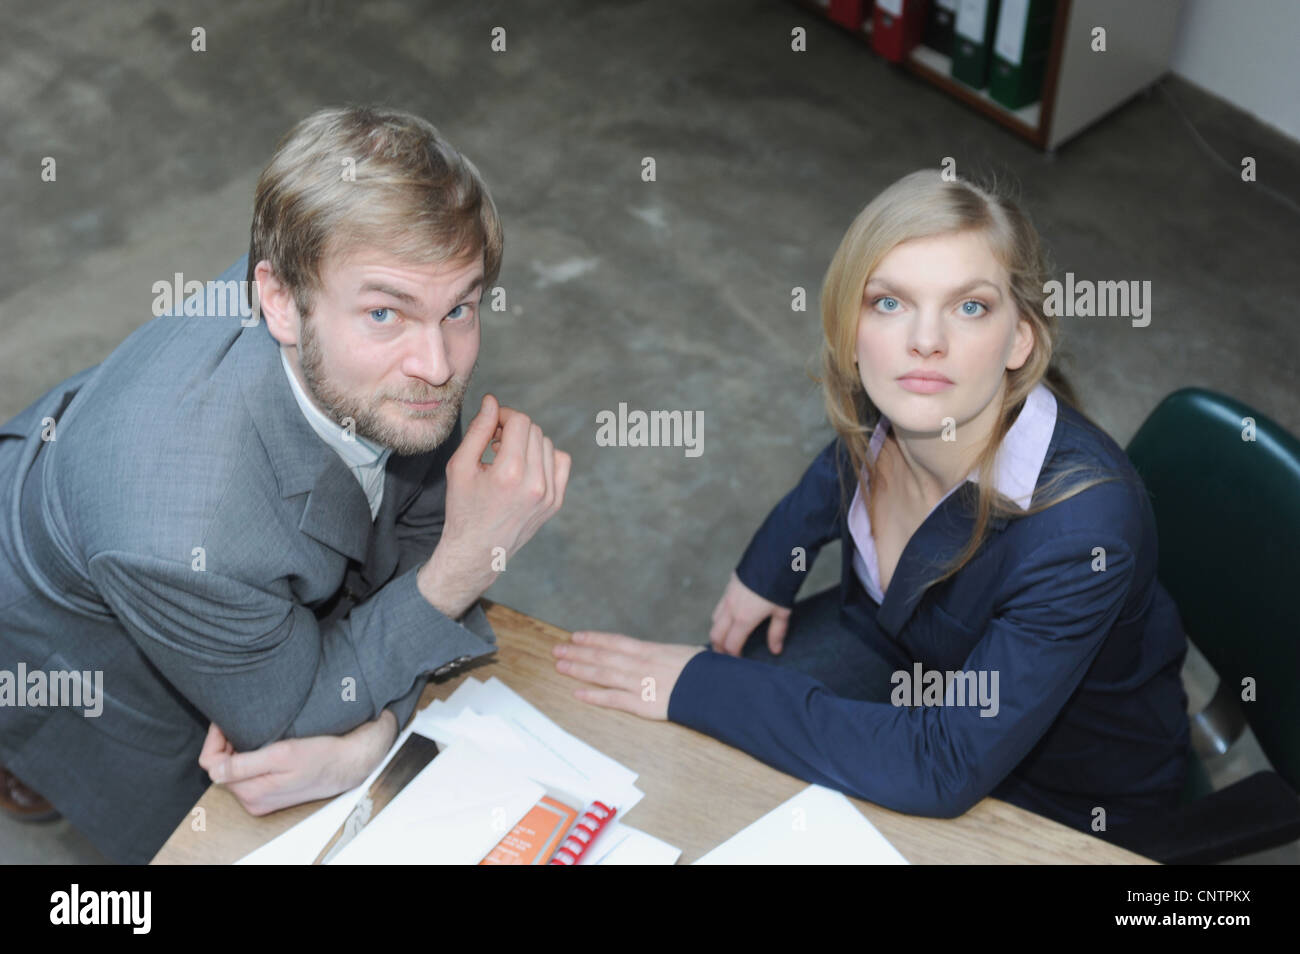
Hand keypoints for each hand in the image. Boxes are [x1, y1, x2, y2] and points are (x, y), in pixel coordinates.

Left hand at [197, 711, 397, 815]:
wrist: (350, 761)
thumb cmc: (322, 755)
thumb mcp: (283, 754)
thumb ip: (244, 765)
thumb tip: (213, 770)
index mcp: (252, 792)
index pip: (212, 765)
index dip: (215, 739)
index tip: (227, 720)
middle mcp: (254, 800)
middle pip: (222, 769)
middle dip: (226, 745)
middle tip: (241, 723)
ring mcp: (262, 799)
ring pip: (235, 771)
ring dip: (239, 751)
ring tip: (254, 732)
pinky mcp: (272, 794)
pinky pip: (250, 776)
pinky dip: (251, 759)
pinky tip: (265, 746)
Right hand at [419, 393, 569, 617]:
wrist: (477, 551)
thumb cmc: (463, 508)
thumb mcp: (460, 466)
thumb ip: (478, 430)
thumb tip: (492, 401)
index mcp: (510, 473)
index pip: (520, 422)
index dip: (504, 416)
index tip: (491, 425)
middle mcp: (535, 484)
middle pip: (534, 431)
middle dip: (514, 429)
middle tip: (494, 443)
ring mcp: (549, 495)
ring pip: (547, 444)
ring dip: (528, 443)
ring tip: (506, 458)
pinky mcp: (556, 502)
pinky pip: (560, 461)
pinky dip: (545, 457)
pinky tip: (525, 468)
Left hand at [554, 631, 703, 720]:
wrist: (714, 688)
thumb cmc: (703, 671)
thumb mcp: (682, 655)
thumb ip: (663, 656)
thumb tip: (657, 657)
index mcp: (649, 650)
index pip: (614, 642)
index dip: (593, 639)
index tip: (576, 637)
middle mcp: (639, 664)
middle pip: (602, 656)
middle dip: (578, 653)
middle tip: (557, 650)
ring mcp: (639, 683)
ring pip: (602, 674)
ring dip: (579, 669)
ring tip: (560, 666)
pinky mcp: (642, 704)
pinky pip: (613, 699)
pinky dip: (594, 696)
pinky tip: (578, 693)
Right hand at [709, 571, 791, 655]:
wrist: (773, 556)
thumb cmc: (779, 585)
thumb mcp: (782, 612)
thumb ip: (776, 632)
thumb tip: (775, 650)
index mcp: (744, 619)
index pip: (730, 645)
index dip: (733, 657)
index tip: (739, 662)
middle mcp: (731, 609)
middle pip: (715, 636)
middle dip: (718, 648)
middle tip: (726, 656)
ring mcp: (727, 597)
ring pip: (715, 620)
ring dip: (718, 632)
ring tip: (728, 638)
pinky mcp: (729, 586)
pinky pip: (719, 606)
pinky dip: (721, 617)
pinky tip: (732, 617)